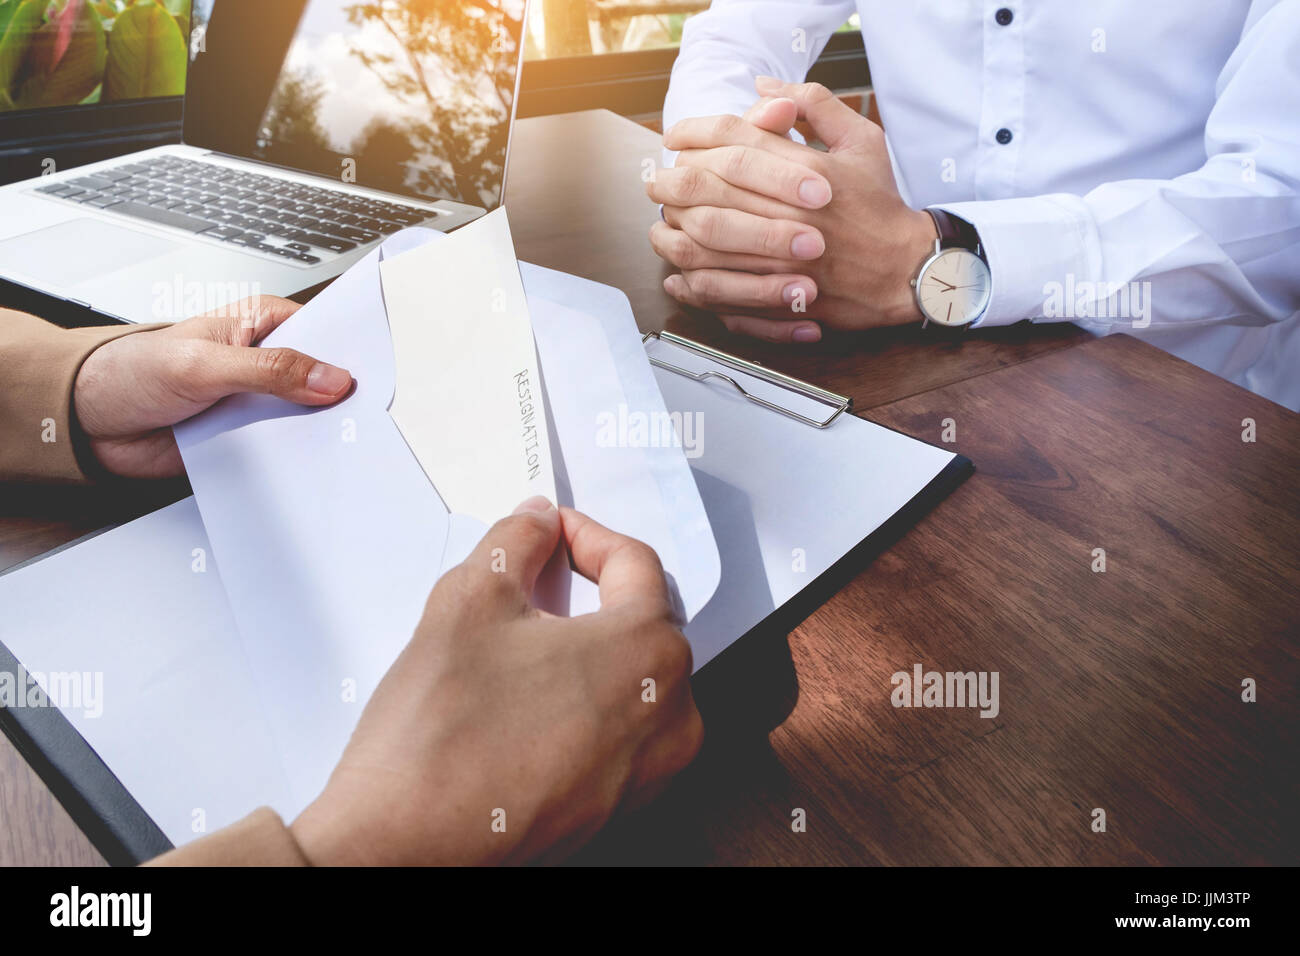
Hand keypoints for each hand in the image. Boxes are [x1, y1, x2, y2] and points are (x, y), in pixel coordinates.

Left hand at [73, 296, 352, 478]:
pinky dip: (298, 462)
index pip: (324, 331)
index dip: (352, 349)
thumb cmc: (130, 372)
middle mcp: (268, 363)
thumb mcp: (202, 363)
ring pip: (310, 421)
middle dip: (342, 399)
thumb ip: (268, 370)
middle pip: (325, 380)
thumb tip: (329, 378)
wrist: (89, 424)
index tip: (379, 369)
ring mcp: (261, 403)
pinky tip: (314, 467)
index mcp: (262, 325)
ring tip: (348, 443)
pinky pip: (287, 453)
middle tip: (368, 414)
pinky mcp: (252, 441)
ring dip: (321, 434)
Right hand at [289, 498, 703, 865]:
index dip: (585, 535)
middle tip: (534, 580)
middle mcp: (670, 713)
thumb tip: (537, 523)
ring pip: (631, 678)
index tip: (551, 534)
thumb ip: (517, 540)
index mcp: (648, 650)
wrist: (406, 843)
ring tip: (524, 645)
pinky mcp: (621, 804)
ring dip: (589, 649)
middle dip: (590, 591)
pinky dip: (585, 702)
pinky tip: (528, 701)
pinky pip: (619, 730)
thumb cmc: (441, 736)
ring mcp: (652, 768)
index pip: (635, 564)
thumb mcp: (470, 598)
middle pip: (642, 620)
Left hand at [649, 77, 937, 342]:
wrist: (905, 269)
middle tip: (657, 180)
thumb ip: (814, 105)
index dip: (694, 134)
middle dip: (671, 180)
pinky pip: (720, 290)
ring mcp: (781, 258)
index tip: (675, 138)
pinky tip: (679, 273)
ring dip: (672, 230)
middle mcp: (790, 212)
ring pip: (703, 241)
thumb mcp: (860, 140)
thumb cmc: (881, 205)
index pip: (733, 139)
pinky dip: (691, 282)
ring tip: (662, 225)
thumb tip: (764, 88)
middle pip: (707, 187)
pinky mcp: (778, 296)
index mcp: (807, 170)